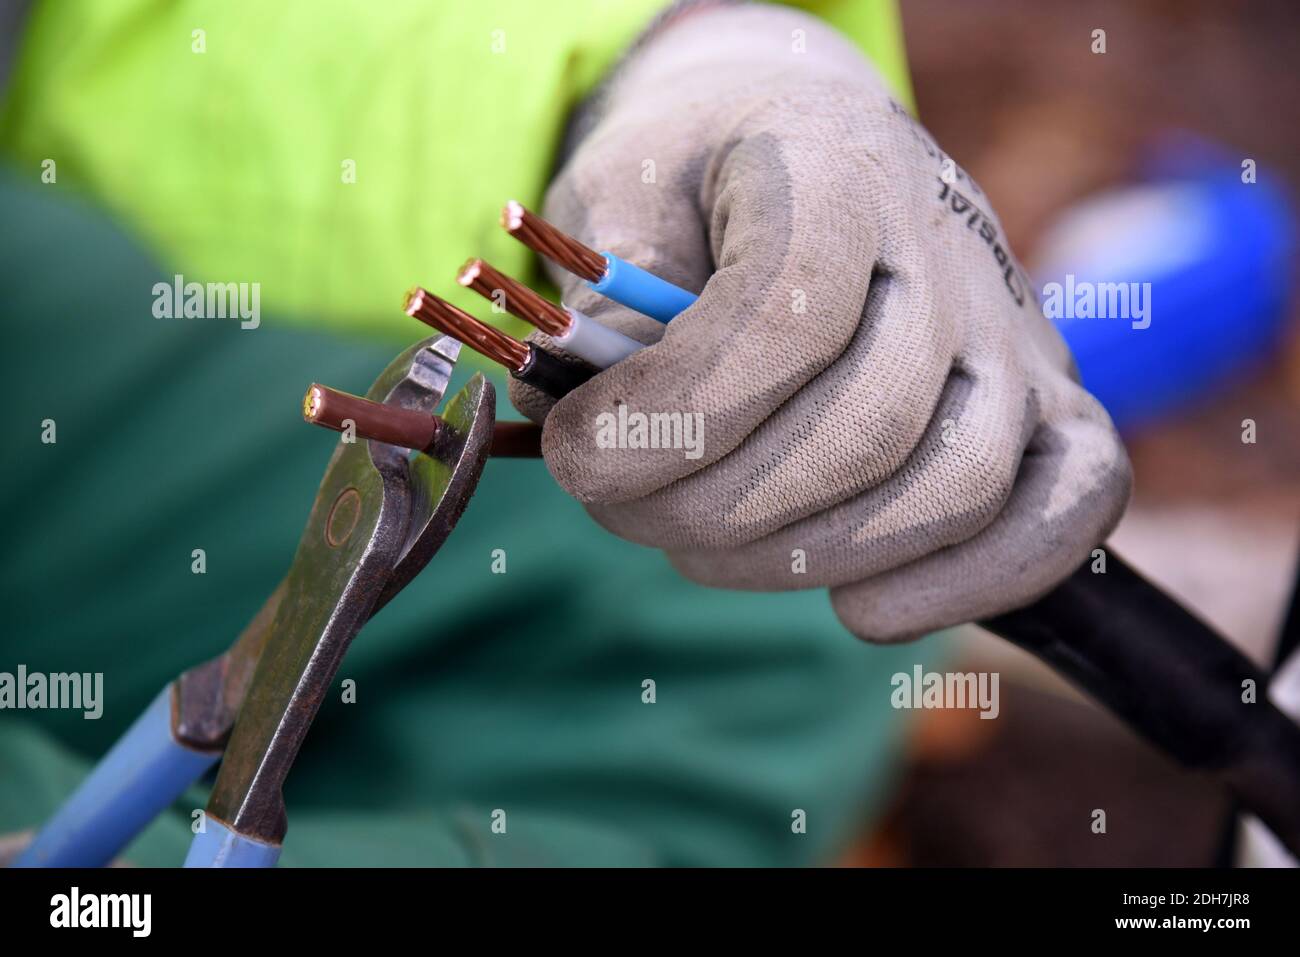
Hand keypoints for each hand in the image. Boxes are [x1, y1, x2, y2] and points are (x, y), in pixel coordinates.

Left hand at [510, 5, 1130, 640]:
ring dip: (802, 557)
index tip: (573, 453)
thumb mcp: (624, 189)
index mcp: (842, 172)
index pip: (785, 320)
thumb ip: (611, 298)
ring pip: (954, 490)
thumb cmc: (701, 176)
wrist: (810, 140)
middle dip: (707, 507)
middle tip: (613, 505)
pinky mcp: (1054, 406)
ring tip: (697, 543)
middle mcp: (954, 251)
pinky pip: (1061, 515)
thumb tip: (613, 432)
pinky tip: (853, 602)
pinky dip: (961, 585)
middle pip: (863, 429)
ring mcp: (1019, 336)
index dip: (672, 416)